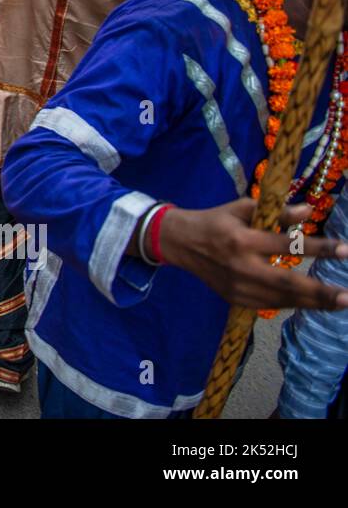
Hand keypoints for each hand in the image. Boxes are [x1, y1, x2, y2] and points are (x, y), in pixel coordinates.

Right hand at [157, 198, 347, 310]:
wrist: (180, 243)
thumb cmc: (215, 220)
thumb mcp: (242, 208)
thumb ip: (276, 212)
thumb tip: (308, 211)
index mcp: (242, 239)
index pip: (286, 245)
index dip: (317, 248)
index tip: (345, 250)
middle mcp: (240, 266)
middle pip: (286, 283)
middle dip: (320, 292)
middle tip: (346, 296)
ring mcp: (237, 286)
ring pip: (281, 299)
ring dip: (313, 302)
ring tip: (338, 302)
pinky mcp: (235, 298)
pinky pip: (270, 304)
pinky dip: (293, 303)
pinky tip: (312, 302)